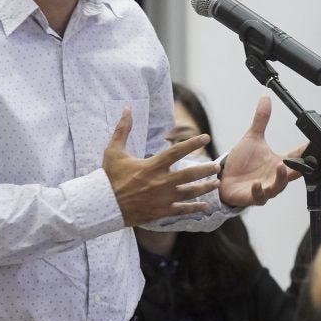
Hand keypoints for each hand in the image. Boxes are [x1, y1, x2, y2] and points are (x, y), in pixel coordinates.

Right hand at [104, 108, 220, 225]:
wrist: (102, 205)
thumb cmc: (108, 177)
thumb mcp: (114, 151)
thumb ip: (123, 129)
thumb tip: (127, 108)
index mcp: (152, 166)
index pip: (176, 152)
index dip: (192, 143)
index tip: (205, 137)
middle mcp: (160, 182)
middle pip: (189, 175)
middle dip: (205, 170)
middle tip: (217, 166)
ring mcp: (162, 198)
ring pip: (189, 193)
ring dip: (205, 188)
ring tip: (216, 184)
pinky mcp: (160, 212)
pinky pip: (181, 210)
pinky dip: (195, 208)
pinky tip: (205, 207)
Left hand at [219, 97, 304, 207]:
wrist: (223, 178)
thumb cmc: (241, 162)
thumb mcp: (252, 137)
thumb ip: (261, 119)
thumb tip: (265, 98)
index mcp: (279, 163)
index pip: (298, 157)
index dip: (308, 150)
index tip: (314, 142)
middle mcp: (275, 176)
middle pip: (293, 174)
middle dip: (300, 168)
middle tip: (304, 160)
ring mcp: (265, 188)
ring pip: (278, 186)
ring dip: (281, 179)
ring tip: (280, 167)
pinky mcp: (253, 196)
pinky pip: (259, 196)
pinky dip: (259, 191)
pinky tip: (257, 183)